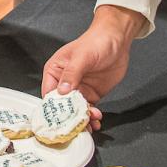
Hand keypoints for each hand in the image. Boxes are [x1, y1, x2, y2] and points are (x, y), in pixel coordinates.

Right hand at [41, 6, 145, 130]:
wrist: (117, 40)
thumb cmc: (96, 42)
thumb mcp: (81, 57)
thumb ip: (72, 74)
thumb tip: (62, 91)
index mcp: (55, 72)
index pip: (49, 94)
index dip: (55, 109)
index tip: (62, 120)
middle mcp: (64, 83)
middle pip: (63, 107)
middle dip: (70, 117)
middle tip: (79, 126)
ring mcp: (79, 90)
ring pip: (76, 111)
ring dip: (83, 120)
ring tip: (92, 123)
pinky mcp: (92, 94)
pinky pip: (89, 110)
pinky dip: (92, 118)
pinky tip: (97, 121)